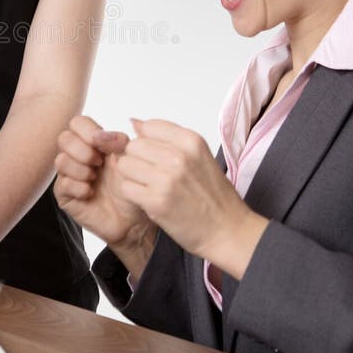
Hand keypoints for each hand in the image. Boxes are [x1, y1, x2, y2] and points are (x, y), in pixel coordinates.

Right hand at [54, 116, 155, 260]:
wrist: (133, 218)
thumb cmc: (131, 186)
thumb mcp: (130, 159)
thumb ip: (117, 142)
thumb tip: (100, 134)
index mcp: (92, 142)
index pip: (77, 123)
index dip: (87, 131)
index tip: (102, 145)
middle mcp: (77, 156)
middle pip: (64, 138)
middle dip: (83, 150)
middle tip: (98, 163)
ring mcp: (69, 174)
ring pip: (60, 160)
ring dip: (81, 170)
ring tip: (95, 179)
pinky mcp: (65, 195)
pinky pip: (63, 183)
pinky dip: (80, 188)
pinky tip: (90, 193)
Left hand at [117, 120, 268, 278]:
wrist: (227, 230)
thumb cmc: (213, 196)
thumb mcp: (198, 156)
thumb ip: (167, 139)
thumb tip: (135, 123)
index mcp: (191, 141)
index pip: (148, 126)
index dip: (145, 141)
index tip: (153, 154)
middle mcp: (179, 156)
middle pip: (133, 146)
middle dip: (136, 159)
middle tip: (150, 174)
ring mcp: (167, 179)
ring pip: (125, 165)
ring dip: (131, 177)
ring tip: (148, 187)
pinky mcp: (156, 201)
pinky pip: (126, 188)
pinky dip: (132, 195)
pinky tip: (147, 199)